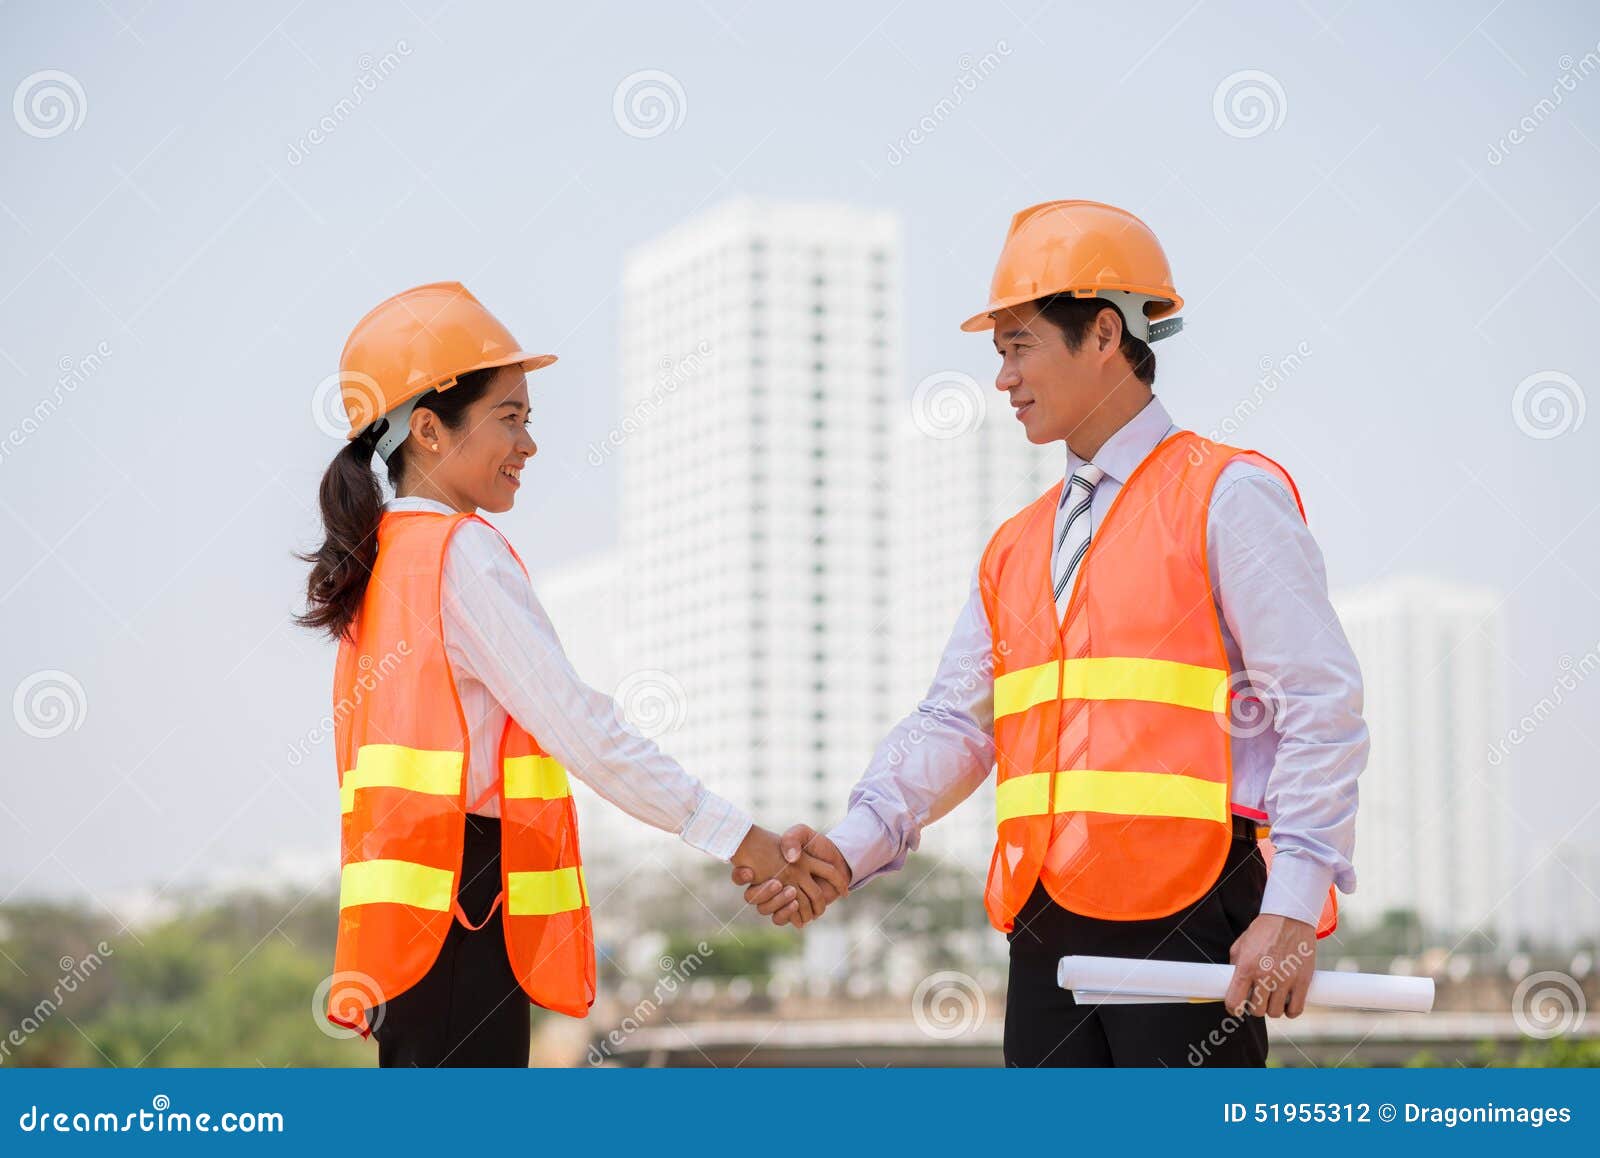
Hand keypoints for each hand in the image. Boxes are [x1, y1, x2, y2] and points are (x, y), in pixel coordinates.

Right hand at [731, 824, 851, 926]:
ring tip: (792, 893)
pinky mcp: (795, 908)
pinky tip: (796, 904)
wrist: (836, 857)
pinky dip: (788, 914)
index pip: (741, 875)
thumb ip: (792, 839)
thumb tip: (790, 859)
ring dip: (777, 903)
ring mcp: (781, 897)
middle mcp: (770, 883)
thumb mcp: (801, 833)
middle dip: (763, 893)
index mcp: (766, 866)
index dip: (740, 876)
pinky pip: (782, 919)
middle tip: (778, 883)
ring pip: (766, 910)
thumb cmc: (815, 844)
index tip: (749, 872)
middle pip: (752, 897)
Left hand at [1225, 913, 1316, 1017]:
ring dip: (1273, 1008)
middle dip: (1256, 1006)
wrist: (1289, 917)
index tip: (1237, 1008)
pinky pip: (1296, 1010)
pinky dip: (1291, 1011)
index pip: (1234, 1001)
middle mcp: (1265, 976)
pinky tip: (1287, 1002)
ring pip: (1276, 1012)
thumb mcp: (1241, 945)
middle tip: (1259, 997)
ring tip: (1273, 997)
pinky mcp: (1302, 981)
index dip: (1234, 1009)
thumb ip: (1235, 966)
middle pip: (1257, 1011)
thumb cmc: (1264, 930)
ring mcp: (1285, 980)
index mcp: (1246, 967)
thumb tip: (1231, 985)